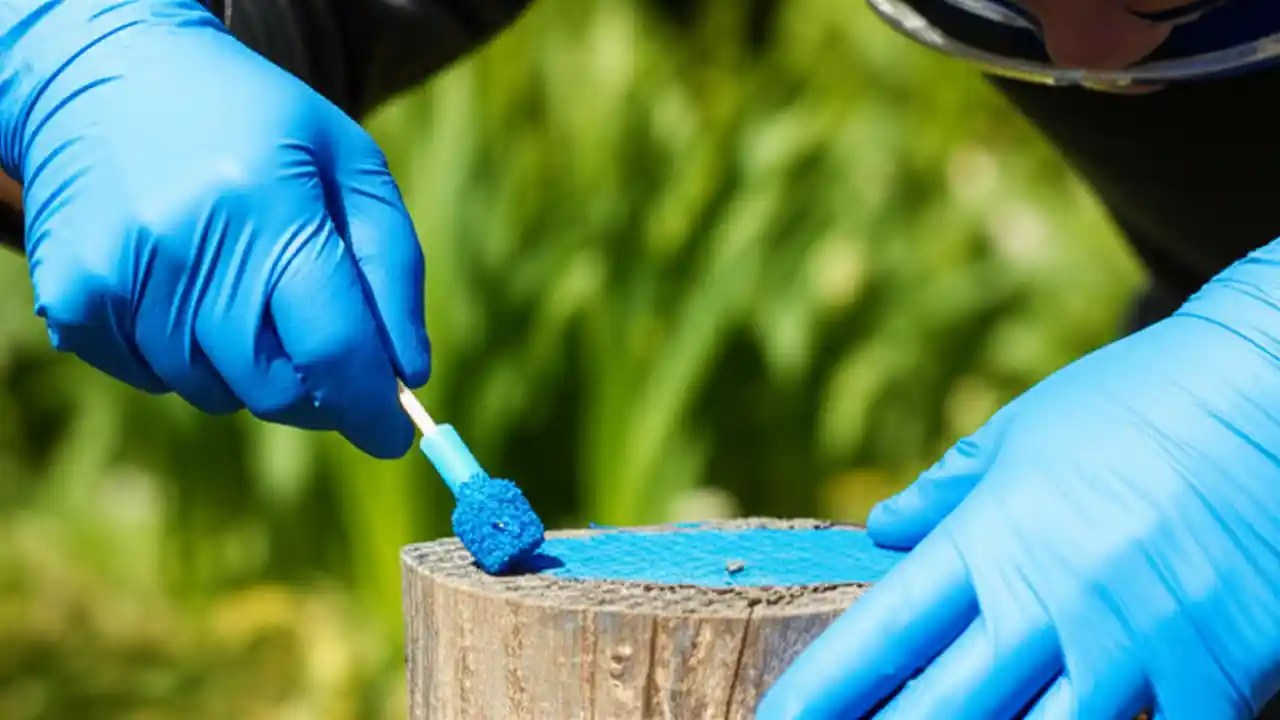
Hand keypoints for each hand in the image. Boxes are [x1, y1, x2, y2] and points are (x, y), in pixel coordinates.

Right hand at [0, 0, 430, 456]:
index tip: (392, 436)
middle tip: (326, 360)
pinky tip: (187, 289)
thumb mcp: (351, 165)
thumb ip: (393, 269)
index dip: (370, 406)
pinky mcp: (73, 300)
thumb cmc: (259, 125)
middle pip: (274, 388)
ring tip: (242, 289)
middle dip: (315, 394)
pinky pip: (155, 380)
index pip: (332, 347)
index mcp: (268, 205)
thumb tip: (408, 374)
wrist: (110, 74)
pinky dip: (186, 357)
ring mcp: (118, 276)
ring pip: (215, 392)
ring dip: (247, 369)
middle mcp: (186, 245)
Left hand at [758, 246, 1279, 717]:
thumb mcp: (1025, 430)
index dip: (822, 692)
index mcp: (993, 540)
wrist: (1272, 386)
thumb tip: (881, 527)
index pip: (883, 635)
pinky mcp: (1215, 675)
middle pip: (941, 712)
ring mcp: (1134, 647)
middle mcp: (1051, 602)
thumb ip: (949, 490)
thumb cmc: (1140, 400)